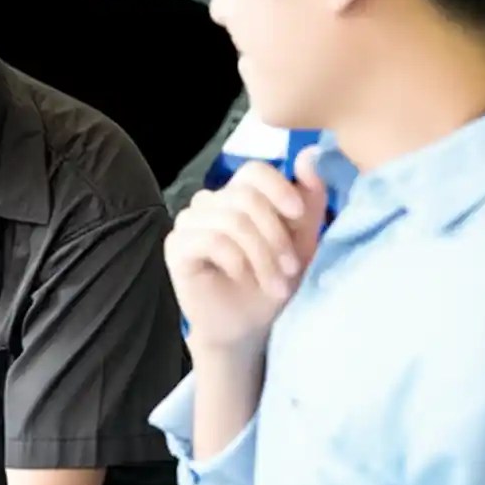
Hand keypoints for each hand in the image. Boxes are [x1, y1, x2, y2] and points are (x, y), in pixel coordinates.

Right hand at [165, 147, 326, 351]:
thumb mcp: (302, 241)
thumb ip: (308, 200)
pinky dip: (236, 260)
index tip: (298, 215)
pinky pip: (210, 239)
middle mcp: (210, 203)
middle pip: (245, 197)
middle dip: (275, 236)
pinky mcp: (176, 247)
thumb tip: (309, 156)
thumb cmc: (273, 285)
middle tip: (292, 269)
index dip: (278, 188)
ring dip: (261, 255)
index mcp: (239, 196)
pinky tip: (243, 278)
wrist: (248, 329)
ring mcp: (189, 223)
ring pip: (231, 220)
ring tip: (275, 284)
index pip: (254, 170)